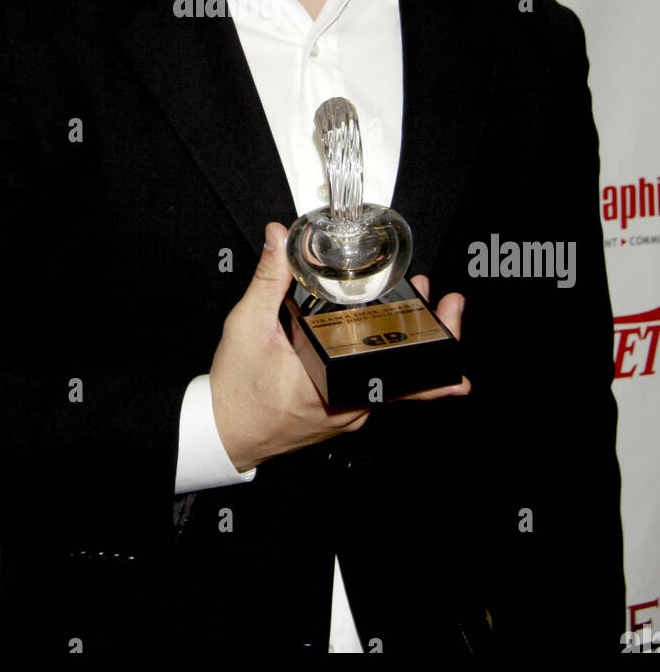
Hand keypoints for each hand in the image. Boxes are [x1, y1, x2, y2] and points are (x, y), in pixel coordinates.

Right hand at [209, 223, 470, 471]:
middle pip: (407, 373)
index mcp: (330, 384)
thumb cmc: (237, 390)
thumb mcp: (248, 326)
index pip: (397, 366)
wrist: (226, 432)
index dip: (431, 340)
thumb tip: (279, 238)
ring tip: (414, 308)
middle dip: (429, 333)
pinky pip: (376, 389)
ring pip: (394, 381)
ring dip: (406, 345)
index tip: (445, 312)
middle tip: (445, 303)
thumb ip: (269, 280)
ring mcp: (350, 416)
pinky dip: (385, 362)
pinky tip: (382, 339)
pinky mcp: (344, 416)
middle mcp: (349, 407)